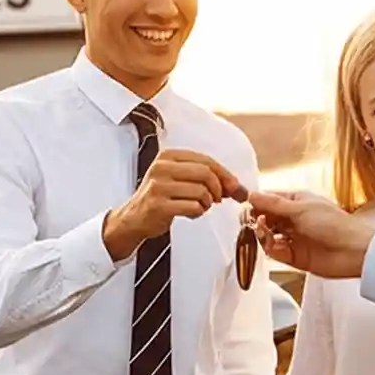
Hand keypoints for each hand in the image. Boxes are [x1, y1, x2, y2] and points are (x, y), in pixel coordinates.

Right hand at [103, 148, 246, 260]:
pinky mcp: (159, 205)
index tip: (235, 188)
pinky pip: (193, 207)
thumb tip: (240, 189)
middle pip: (206, 173)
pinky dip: (198, 212)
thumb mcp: (180, 179)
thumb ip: (208, 178)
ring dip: (208, 203)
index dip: (225, 174)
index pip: (206, 160)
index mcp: (168, 156)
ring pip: (201, 191)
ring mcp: (158, 186)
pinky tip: (192, 213)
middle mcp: (161, 167)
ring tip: (201, 206)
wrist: (134, 218)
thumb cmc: (162, 197)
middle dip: (219, 189)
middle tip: (218, 200)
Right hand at [246, 190, 374, 278]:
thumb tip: (250, 195)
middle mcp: (293, 219)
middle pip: (266, 218)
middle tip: (250, 220)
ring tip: (262, 230)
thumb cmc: (334, 224)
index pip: (269, 199)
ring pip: (267, 235)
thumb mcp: (300, 209)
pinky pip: (274, 251)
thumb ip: (272, 204)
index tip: (245, 205)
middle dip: (256, 218)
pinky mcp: (294, 256)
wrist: (353, 252)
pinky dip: (269, 247)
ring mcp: (293, 237)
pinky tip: (270, 243)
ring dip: (261, 233)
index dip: (256, 202)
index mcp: (297, 202)